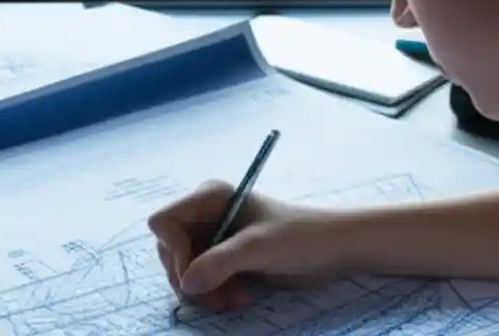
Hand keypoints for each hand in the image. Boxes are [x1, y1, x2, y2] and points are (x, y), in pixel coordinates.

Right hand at [146, 179, 343, 311]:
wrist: (334, 250)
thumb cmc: (300, 236)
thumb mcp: (259, 247)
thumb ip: (220, 263)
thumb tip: (185, 284)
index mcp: (209, 197)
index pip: (164, 222)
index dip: (172, 249)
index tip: (195, 274)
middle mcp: (206, 213)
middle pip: (169, 249)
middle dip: (190, 277)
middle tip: (215, 298)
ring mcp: (214, 236)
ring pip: (184, 268)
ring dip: (203, 290)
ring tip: (232, 302)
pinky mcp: (225, 257)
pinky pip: (202, 278)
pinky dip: (213, 293)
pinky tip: (236, 299)